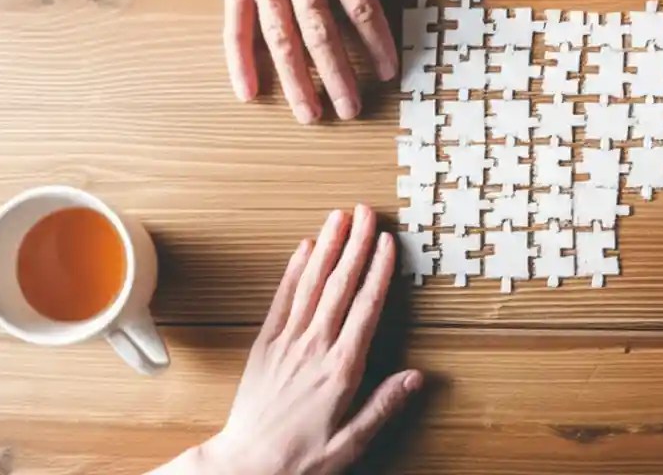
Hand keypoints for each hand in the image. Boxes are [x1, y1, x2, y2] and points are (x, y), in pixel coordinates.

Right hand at [190, 0, 402, 122]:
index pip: (361, 6)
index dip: (378, 42)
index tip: (389, 69)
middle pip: (322, 33)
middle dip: (340, 76)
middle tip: (353, 109)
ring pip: (281, 40)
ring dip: (297, 81)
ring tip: (311, 114)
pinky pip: (237, 26)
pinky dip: (240, 61)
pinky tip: (249, 92)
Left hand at [196, 206, 421, 474]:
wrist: (246, 464)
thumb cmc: (300, 458)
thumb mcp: (351, 442)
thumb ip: (383, 406)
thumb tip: (416, 377)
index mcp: (340, 370)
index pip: (365, 309)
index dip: (378, 271)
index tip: (387, 242)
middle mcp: (314, 348)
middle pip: (340, 285)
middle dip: (355, 244)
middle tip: (366, 212)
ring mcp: (287, 342)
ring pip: (311, 284)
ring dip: (327, 247)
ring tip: (339, 217)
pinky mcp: (265, 344)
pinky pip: (282, 299)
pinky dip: (294, 270)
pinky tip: (304, 248)